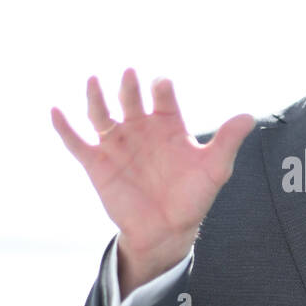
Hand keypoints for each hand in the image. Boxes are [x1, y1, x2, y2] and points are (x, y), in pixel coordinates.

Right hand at [52, 69, 253, 290]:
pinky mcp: (97, 164)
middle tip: (130, 74)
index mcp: (167, 125)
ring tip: (93, 80)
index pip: (163, 98)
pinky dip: (64, 127)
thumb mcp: (214, 169)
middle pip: (130, 99)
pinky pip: (76, 142)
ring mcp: (117, 145)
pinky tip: (55, 110)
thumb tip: (250, 116)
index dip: (162, 89)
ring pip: (101, 114)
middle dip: (130, 87)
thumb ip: (227, 141)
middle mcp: (140, 129)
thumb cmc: (192, 197)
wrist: (166, 231)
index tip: (162, 85)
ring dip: (96, 97)